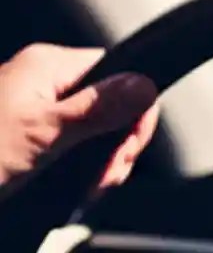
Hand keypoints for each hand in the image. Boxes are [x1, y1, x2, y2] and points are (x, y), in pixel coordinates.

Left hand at [0, 44, 157, 192]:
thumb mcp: (43, 133)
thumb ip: (98, 107)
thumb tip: (145, 84)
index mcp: (48, 66)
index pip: (120, 73)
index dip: (133, 113)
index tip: (125, 149)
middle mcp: (43, 81)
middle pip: (111, 103)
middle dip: (116, 143)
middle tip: (106, 175)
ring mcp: (35, 109)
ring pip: (95, 129)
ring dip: (100, 160)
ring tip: (90, 186)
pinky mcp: (28, 137)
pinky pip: (73, 145)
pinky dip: (80, 168)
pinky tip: (76, 186)